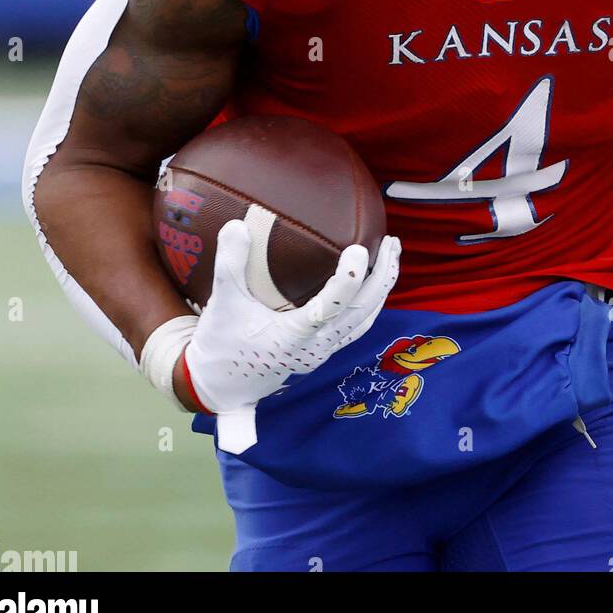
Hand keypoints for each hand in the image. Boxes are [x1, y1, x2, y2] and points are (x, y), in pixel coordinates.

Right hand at [184, 219, 399, 452]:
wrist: (220, 387)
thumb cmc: (221, 345)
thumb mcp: (223, 302)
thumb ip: (230, 264)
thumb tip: (236, 225)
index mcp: (294, 337)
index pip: (331, 308)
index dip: (349, 279)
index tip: (359, 250)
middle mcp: (315, 347)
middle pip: (362, 312)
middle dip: (382, 277)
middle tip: (392, 243)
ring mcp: (322, 352)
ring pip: (364, 320)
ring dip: (381, 289)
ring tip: (391, 256)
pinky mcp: (321, 352)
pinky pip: (355, 326)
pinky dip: (369, 303)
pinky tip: (370, 284)